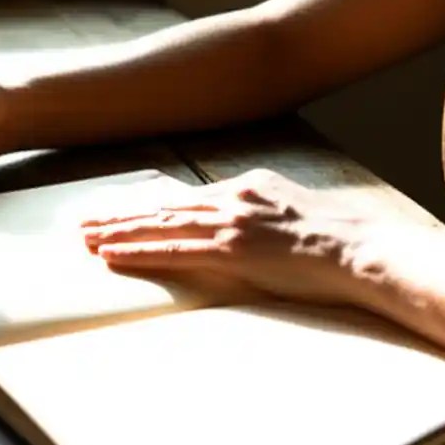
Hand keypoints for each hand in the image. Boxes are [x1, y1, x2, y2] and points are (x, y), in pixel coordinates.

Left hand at [80, 169, 378, 303]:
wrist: (360, 247)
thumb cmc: (336, 239)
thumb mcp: (292, 212)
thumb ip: (260, 215)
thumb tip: (241, 227)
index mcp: (246, 187)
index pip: (186, 199)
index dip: (149, 208)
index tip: (121, 213)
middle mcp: (232, 199)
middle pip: (164, 208)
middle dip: (121, 217)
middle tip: (84, 223)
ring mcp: (229, 223)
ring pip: (160, 226)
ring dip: (119, 233)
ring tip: (86, 239)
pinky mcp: (231, 250)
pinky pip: (173, 251)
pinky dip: (138, 252)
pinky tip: (112, 256)